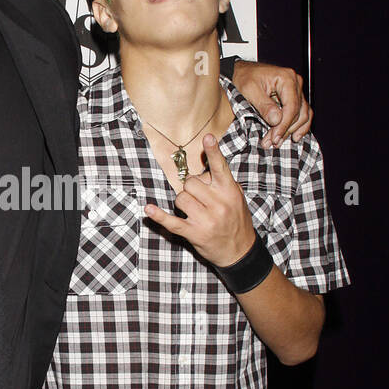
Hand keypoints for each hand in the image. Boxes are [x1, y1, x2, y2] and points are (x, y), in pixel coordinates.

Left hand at [145, 135, 255, 266]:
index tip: (208, 137)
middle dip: (191, 188)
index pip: (220, 167)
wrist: (240, 251)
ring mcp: (206, 219)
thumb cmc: (236, 220)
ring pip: (180, 198)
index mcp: (229, 191)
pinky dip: (159, 216)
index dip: (213, 152)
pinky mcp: (194, 233)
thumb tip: (204, 165)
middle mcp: (219, 204)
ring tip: (194, 210)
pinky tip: (149, 210)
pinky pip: (172, 222)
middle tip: (200, 197)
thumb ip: (222, 181)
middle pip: (191, 182)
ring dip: (183, 202)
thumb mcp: (236, 198)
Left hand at [231, 60, 312, 146]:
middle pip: (298, 113)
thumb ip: (263, 105)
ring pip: (302, 115)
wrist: (242, 72)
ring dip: (291, 131)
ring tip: (277, 142)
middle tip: (271, 142)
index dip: (284, 125)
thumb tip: (277, 120)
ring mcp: (296, 90)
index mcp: (287, 78)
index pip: (291, 107)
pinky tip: (294, 136)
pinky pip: (303, 113)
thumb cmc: (245, 77)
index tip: (274, 138)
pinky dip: (299, 126)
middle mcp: (295, 83)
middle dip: (285, 130)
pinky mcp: (294, 98)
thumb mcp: (250, 90)